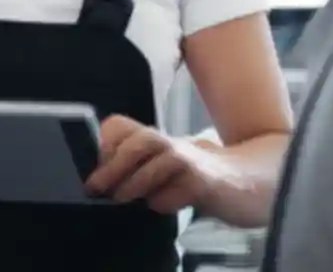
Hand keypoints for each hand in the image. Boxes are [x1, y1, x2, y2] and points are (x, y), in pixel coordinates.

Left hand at [83, 115, 211, 213]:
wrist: (237, 183)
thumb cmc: (186, 179)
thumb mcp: (153, 169)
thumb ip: (128, 170)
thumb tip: (97, 184)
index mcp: (151, 138)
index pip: (118, 126)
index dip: (104, 144)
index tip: (94, 167)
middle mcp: (169, 143)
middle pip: (140, 141)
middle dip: (114, 164)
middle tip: (96, 187)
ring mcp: (189, 160)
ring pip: (160, 162)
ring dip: (136, 181)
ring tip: (121, 198)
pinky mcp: (205, 182)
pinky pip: (182, 190)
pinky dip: (166, 201)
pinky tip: (162, 207)